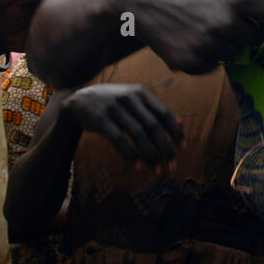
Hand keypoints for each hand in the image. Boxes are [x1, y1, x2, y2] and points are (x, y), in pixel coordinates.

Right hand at [57, 83, 184, 169]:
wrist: (80, 100)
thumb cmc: (115, 104)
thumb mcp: (136, 101)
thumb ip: (157, 111)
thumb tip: (183, 123)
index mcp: (141, 93)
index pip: (164, 113)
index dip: (176, 132)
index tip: (183, 148)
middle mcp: (129, 98)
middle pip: (153, 126)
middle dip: (165, 148)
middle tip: (172, 165)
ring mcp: (114, 108)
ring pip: (138, 135)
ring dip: (149, 155)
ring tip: (157, 169)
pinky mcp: (100, 119)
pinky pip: (118, 139)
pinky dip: (130, 154)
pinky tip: (136, 165)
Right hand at [94, 0, 263, 72]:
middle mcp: (229, 24)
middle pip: (255, 38)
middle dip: (244, 30)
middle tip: (218, 15)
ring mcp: (210, 45)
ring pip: (232, 52)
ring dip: (222, 43)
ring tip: (197, 22)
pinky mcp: (191, 62)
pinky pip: (210, 64)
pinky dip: (202, 55)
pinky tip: (184, 35)